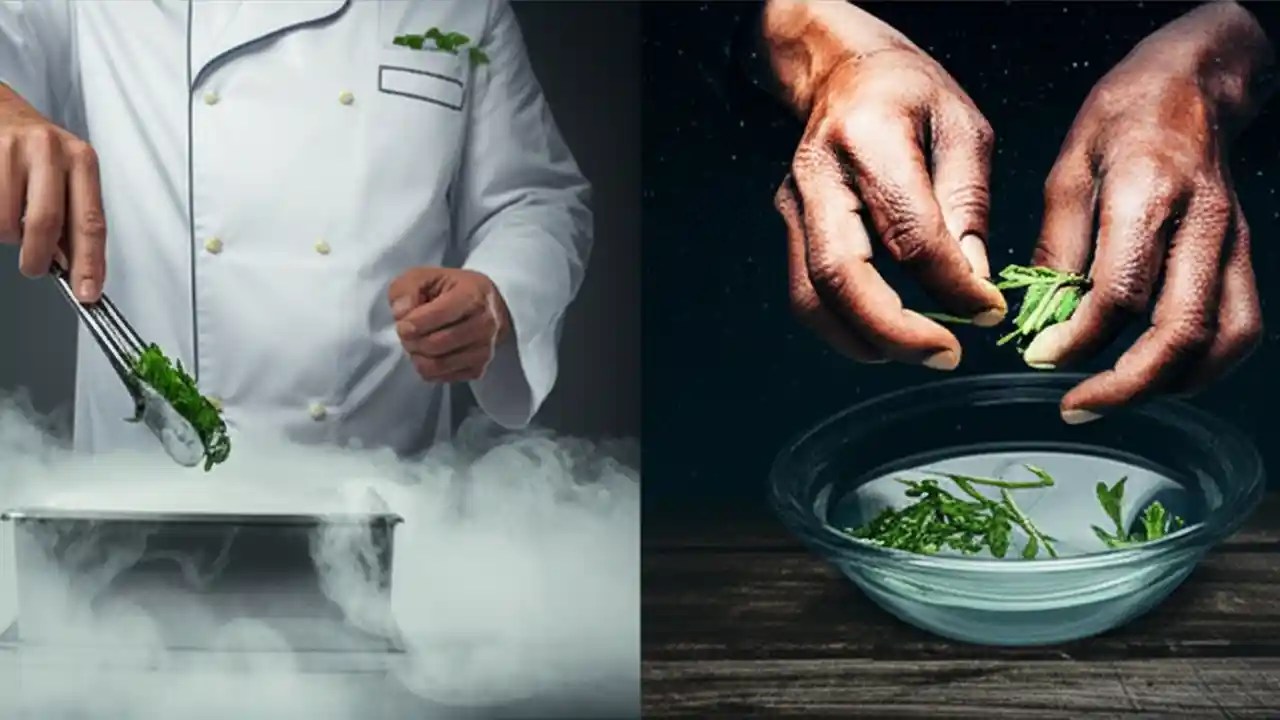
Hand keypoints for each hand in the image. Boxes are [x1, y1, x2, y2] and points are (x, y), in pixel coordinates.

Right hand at [0, 84, 105, 300]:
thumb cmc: (35, 149)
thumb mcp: (67, 175)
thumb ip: (73, 217)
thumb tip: (77, 266)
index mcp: (80, 159)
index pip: (90, 221)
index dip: (89, 263)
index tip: (87, 292)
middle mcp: (48, 149)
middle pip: (46, 223)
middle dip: (38, 258)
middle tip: (34, 267)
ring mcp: (10, 148)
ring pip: (6, 221)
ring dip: (8, 234)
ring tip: (12, 220)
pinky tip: (1, 206)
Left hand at [388, 267, 511, 383]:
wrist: (485, 306)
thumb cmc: (451, 290)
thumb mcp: (424, 276)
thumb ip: (406, 288)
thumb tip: (401, 313)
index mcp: (474, 295)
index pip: (437, 316)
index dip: (411, 323)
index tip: (403, 323)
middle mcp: (485, 324)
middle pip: (435, 344)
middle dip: (411, 341)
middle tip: (407, 333)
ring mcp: (485, 349)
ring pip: (437, 364)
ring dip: (417, 356)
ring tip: (416, 342)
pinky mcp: (479, 368)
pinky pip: (442, 377)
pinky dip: (428, 368)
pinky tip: (429, 353)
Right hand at [763, 0, 1005, 369]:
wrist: (839, 71)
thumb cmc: (907, 93)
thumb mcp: (962, 128)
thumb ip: (967, 206)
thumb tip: (973, 283)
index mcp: (869, 140)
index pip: (908, 233)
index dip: (951, 284)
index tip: (989, 310)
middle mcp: (818, 178)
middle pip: (840, 277)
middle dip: (894, 331)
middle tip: (946, 355)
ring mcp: (794, 207)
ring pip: (812, 298)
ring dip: (865, 340)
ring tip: (918, 350)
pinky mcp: (790, 230)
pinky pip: (810, 294)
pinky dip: (847, 327)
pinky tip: (888, 333)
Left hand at [1024, 2, 1272, 422]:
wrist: (1191, 86)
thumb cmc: (1121, 122)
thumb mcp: (1067, 171)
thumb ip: (1057, 246)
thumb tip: (1040, 317)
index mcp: (1148, 196)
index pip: (1121, 291)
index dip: (1079, 338)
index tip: (1041, 357)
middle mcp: (1202, 225)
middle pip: (1182, 329)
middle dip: (1128, 383)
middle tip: (1077, 405)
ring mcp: (1233, 243)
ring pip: (1224, 338)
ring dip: (1172, 383)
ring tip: (1117, 396)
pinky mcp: (1244, 255)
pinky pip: (1239, 326)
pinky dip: (1204, 365)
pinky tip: (1159, 374)